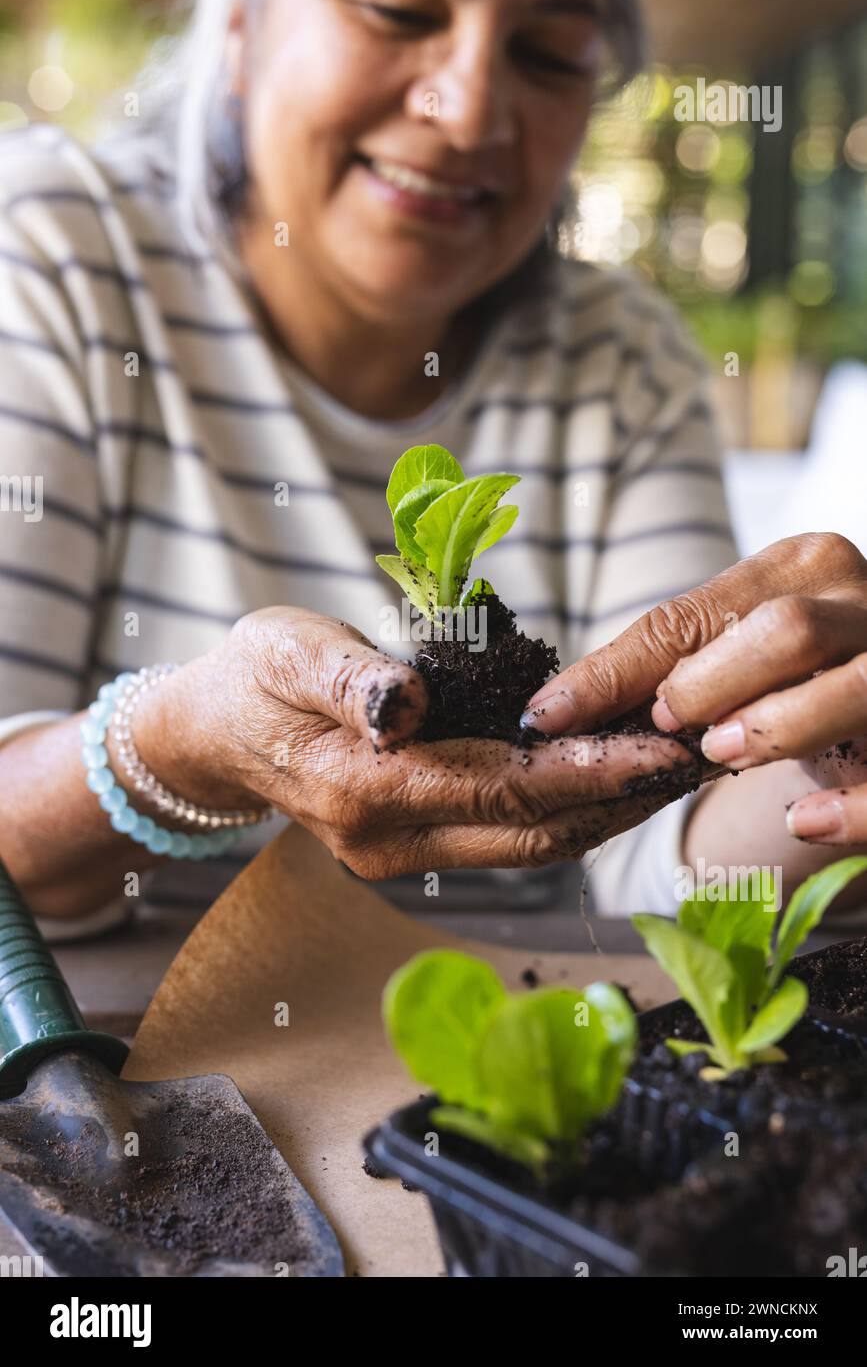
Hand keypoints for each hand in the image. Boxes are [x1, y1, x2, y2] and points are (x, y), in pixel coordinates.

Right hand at [136, 606, 702, 877]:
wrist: (211, 733)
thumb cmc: (253, 676)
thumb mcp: (288, 653)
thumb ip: (350, 679)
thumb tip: (408, 703)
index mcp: (362, 789)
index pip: (499, 786)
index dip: (585, 769)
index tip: (659, 746)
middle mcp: (387, 841)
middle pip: (529, 830)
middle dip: (618, 798)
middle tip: (696, 756)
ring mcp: (399, 855)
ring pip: (527, 844)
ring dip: (602, 812)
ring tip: (671, 770)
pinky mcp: (411, 849)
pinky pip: (505, 838)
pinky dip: (564, 811)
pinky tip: (608, 781)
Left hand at [521, 533, 866, 846]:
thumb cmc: (790, 683)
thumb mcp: (729, 660)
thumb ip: (661, 670)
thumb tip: (551, 712)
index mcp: (805, 567)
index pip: (697, 612)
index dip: (616, 670)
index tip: (552, 715)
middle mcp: (865, 603)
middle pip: (787, 632)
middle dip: (711, 684)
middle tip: (671, 726)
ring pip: (856, 687)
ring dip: (778, 729)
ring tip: (723, 754)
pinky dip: (851, 809)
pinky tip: (803, 823)